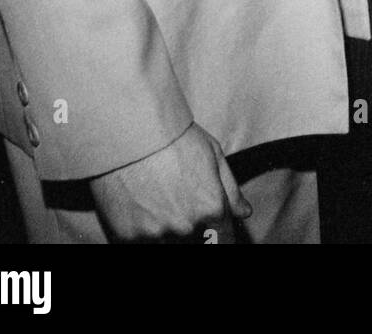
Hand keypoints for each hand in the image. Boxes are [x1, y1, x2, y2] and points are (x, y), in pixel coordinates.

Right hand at [89, 123, 251, 241]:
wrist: (129, 130)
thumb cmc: (173, 136)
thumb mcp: (212, 153)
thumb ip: (230, 189)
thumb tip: (244, 212)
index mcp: (211, 208)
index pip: (223, 240)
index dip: (217, 232)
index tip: (208, 223)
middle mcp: (186, 226)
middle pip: (193, 238)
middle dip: (188, 223)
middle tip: (175, 195)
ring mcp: (155, 234)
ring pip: (166, 240)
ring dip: (164, 226)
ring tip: (155, 195)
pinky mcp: (127, 236)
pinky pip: (140, 239)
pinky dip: (140, 227)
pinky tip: (138, 200)